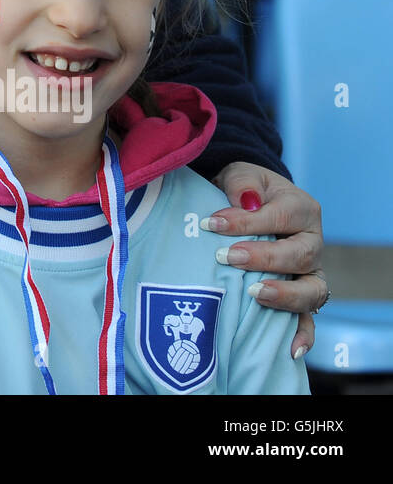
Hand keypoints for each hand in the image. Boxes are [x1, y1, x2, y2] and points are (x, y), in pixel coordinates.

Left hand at [206, 161, 324, 360]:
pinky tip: (290, 348)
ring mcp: (310, 271)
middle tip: (227, 257)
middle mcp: (312, 241)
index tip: (211, 224)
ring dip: (284, 295)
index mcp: (301, 208)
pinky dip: (303, 334)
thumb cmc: (244, 189)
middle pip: (298, 255)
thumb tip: (246, 201)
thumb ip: (243, 183)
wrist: (249, 201)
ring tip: (255, 294)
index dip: (246, 222)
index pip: (279, 217)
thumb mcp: (240, 174)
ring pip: (312, 290)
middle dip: (263, 259)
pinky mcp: (301, 293)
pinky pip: (308, 318)